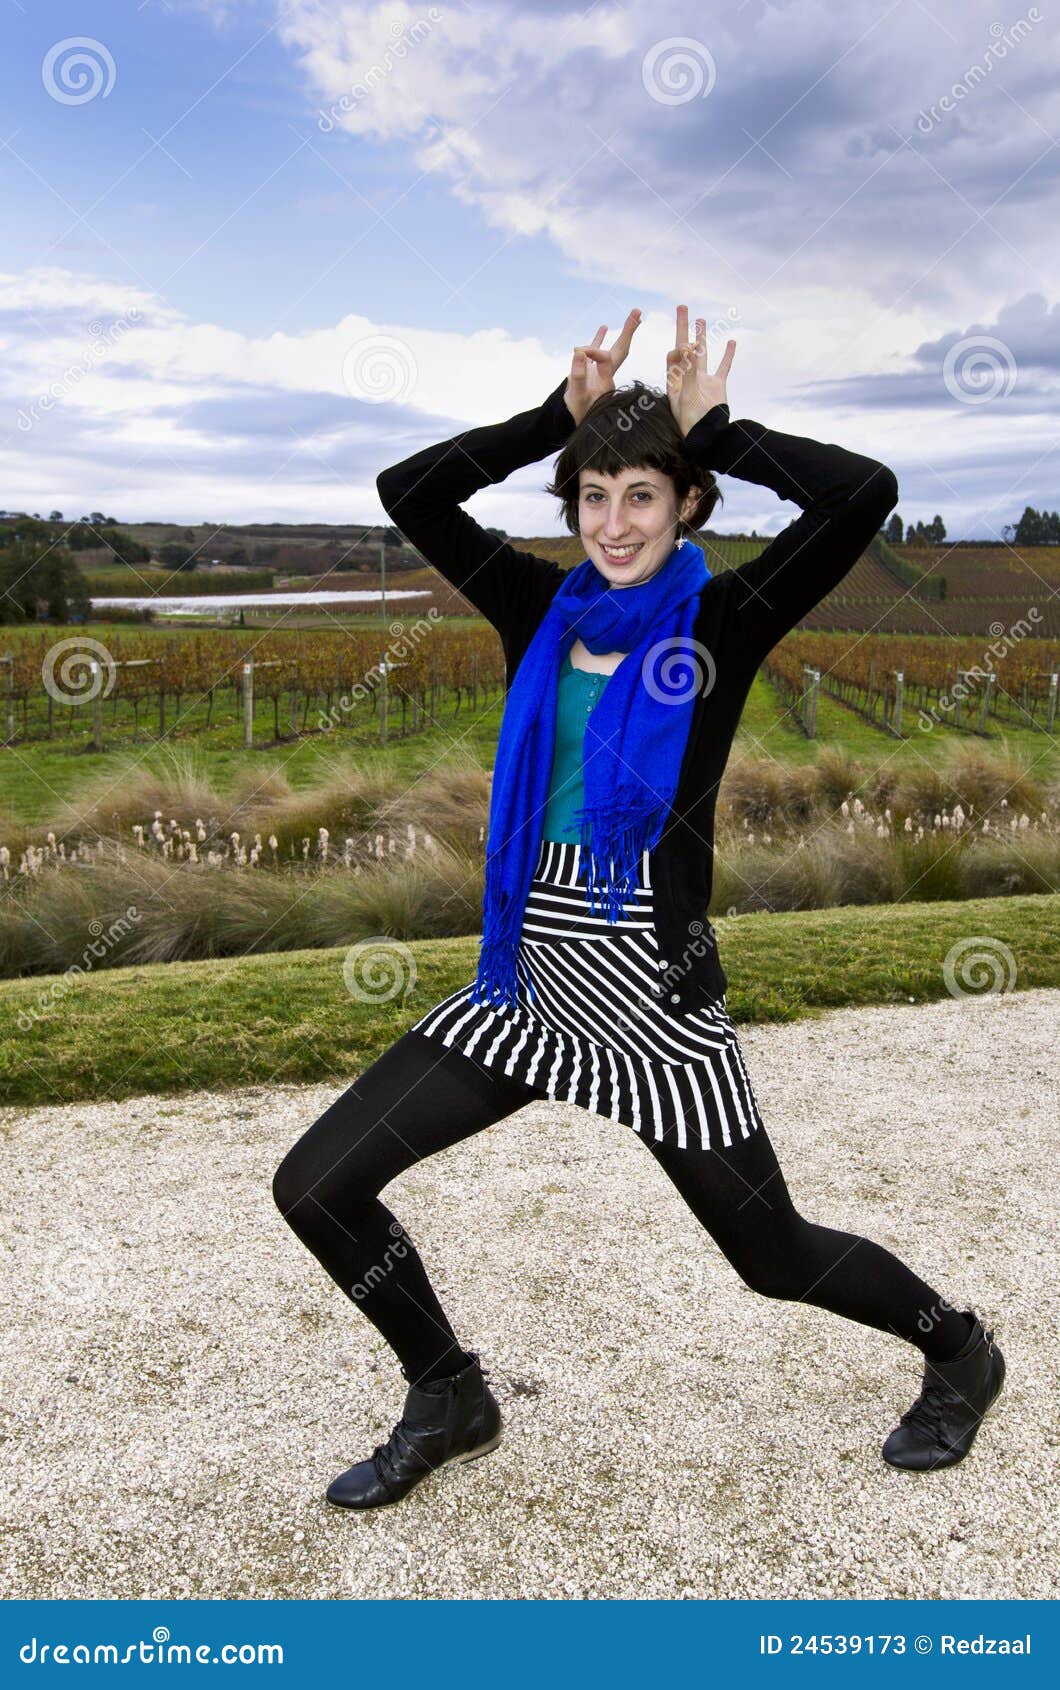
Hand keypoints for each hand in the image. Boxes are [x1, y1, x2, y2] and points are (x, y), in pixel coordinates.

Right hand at [563, 308, 641, 424]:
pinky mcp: (592, 371)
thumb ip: (578, 374)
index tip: (578, 352)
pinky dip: (600, 340)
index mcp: (607, 379)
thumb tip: (579, 351)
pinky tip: (604, 327)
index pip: (606, 357)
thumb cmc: (577, 410)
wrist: (574, 420)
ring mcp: (600, 371)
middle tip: (637, 313)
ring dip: (622, 334)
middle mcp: (608, 374)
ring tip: (633, 317)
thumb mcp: (577, 393)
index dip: (593, 351)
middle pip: (622, 349)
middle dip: (629, 331)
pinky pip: (597, 352)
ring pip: (613, 349)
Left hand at [666, 305, 734, 436]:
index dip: (678, 348)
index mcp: (675, 381)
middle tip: (682, 306)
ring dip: (702, 336)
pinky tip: (732, 341)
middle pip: (684, 347)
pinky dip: (727, 355)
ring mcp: (703, 380)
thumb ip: (688, 369)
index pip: (673, 355)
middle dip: (683, 327)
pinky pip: (723, 367)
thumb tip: (687, 345)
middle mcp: (687, 378)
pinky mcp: (718, 385)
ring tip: (701, 319)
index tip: (684, 347)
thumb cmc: (693, 420)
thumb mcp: (688, 392)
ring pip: (702, 353)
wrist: (708, 436)